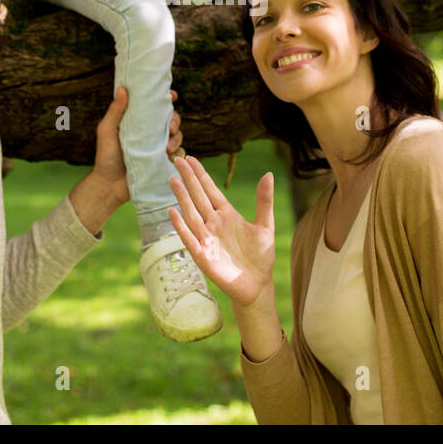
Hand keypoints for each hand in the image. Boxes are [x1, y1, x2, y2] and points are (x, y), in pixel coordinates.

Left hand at [91, 88, 181, 207]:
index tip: (172, 96)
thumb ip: (115, 111)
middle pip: (172, 120)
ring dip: (177, 138)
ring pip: (178, 137)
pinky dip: (178, 154)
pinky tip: (170, 157)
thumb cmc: (106, 156)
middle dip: (175, 120)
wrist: (110, 185)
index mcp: (139, 122)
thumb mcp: (107, 131)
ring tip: (168, 147)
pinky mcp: (163, 163)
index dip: (167, 100)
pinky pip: (179, 155)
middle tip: (171, 127)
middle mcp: (151, 133)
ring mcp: (158, 148)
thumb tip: (123, 88)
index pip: (156, 107)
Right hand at [168, 155, 275, 308]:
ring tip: (173, 180)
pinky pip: (189, 238)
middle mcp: (214, 224)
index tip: (190, 158)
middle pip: (198, 197)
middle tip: (177, 159)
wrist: (257, 285)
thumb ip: (264, 201)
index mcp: (227, 215)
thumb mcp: (265, 226)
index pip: (210, 190)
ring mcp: (207, 239)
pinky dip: (181, 226)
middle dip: (188, 179)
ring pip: (191, 214)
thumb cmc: (261, 256)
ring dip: (182, 198)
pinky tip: (173, 212)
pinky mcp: (203, 256)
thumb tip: (269, 174)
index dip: (200, 175)